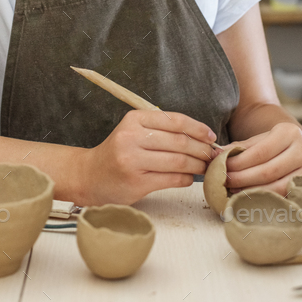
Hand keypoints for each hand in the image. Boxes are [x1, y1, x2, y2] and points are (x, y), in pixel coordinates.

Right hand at [78, 109, 218, 205]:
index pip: (174, 121)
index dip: (197, 128)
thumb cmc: (118, 152)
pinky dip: (186, 179)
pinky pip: (171, 179)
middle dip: (201, 149)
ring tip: (204, 167)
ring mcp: (133, 160)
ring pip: (177, 161)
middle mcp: (132, 137)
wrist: (90, 175)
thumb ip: (161, 130)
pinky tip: (189, 178)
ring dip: (197, 165)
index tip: (210, 136)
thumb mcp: (133, 131)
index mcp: (134, 120)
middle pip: (179, 142)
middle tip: (212, 155)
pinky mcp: (136, 182)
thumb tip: (201, 137)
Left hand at [223, 122, 301, 195]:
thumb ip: (240, 147)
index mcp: (289, 132)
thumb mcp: (260, 138)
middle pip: (268, 171)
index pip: (260, 152)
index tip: (222, 168)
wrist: (300, 144)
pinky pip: (285, 196)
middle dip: (242, 178)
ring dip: (252, 191)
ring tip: (234, 190)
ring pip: (277, 187)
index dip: (239, 163)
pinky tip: (251, 197)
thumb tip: (216, 154)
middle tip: (224, 182)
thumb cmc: (275, 142)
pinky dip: (266, 198)